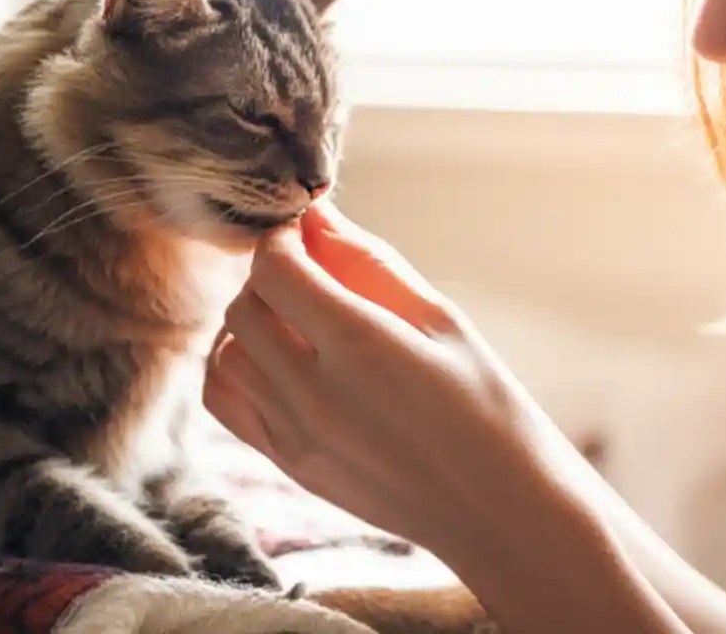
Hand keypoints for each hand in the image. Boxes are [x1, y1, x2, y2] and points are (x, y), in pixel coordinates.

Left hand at [203, 201, 545, 553]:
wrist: (499, 509)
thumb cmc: (487, 407)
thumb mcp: (442, 320)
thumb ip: (370, 264)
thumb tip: (315, 216)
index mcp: (361, 346)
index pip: (275, 270)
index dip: (284, 239)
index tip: (306, 236)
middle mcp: (315, 394)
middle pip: (243, 309)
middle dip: (268, 278)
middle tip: (307, 274)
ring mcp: (296, 437)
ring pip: (226, 356)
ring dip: (248, 325)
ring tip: (294, 321)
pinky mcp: (291, 467)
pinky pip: (228, 404)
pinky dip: (236, 370)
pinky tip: (277, 362)